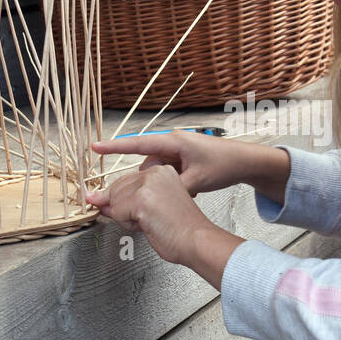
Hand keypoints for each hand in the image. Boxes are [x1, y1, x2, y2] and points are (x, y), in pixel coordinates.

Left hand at [85, 161, 243, 284]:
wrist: (196, 241)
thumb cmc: (180, 229)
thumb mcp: (150, 208)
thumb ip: (124, 200)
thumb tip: (95, 199)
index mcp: (161, 171)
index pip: (125, 182)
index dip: (124, 201)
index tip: (141, 213)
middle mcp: (155, 172)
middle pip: (116, 190)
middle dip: (125, 210)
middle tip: (150, 220)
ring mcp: (148, 184)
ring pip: (114, 201)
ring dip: (127, 218)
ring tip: (151, 222)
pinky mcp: (141, 199)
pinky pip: (117, 213)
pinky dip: (128, 224)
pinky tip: (148, 225)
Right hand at [90, 129, 291, 204]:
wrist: (245, 161)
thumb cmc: (223, 165)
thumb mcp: (197, 181)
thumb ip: (173, 187)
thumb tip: (153, 197)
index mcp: (174, 142)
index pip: (139, 144)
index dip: (115, 146)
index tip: (95, 147)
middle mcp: (173, 143)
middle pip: (146, 162)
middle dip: (142, 180)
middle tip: (136, 196)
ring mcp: (178, 151)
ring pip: (156, 170)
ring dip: (158, 184)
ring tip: (173, 195)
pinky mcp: (183, 160)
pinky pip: (167, 172)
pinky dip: (167, 183)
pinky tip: (180, 193)